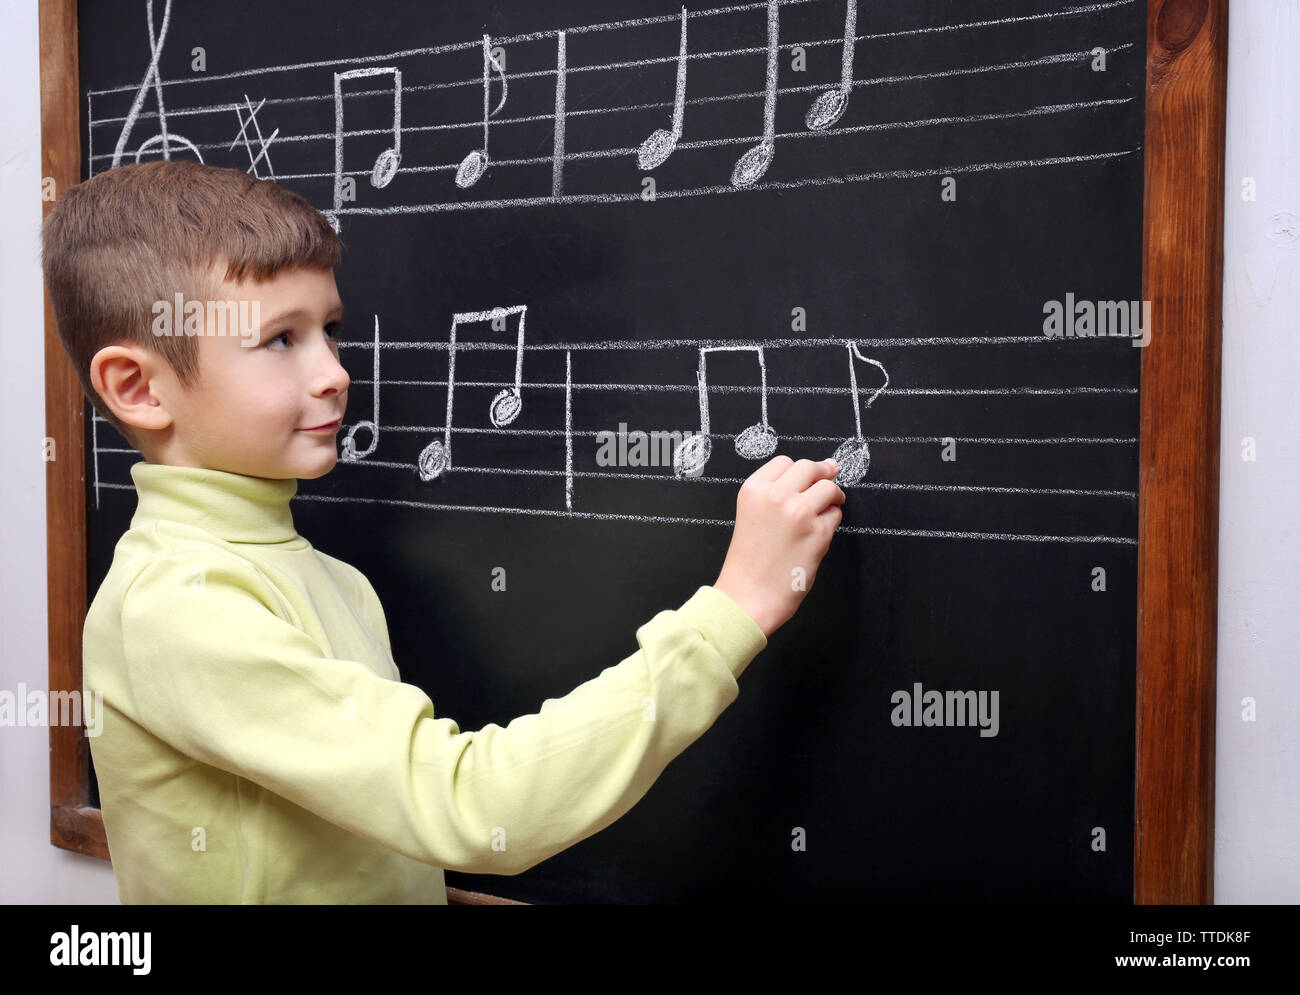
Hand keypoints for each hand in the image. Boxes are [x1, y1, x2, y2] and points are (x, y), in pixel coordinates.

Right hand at [712, 456, 845, 637]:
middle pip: (810, 468)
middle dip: (822, 475)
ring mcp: (799, 512)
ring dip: (832, 498)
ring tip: (823, 513)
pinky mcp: (818, 532)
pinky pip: (835, 515)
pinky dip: (831, 523)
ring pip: (829, 488)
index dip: (799, 472)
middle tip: (827, 484)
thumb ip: (778, 493)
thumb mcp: (752, 514)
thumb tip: (823, 469)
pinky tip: (816, 536)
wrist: (748, 596)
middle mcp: (776, 495)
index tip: (807, 479)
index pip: (785, 462)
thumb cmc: (749, 562)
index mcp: (754, 489)